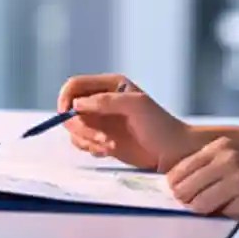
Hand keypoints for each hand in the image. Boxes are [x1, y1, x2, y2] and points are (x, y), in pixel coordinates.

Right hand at [57, 74, 199, 170]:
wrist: (172, 151)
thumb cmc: (160, 125)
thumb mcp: (135, 106)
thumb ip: (105, 101)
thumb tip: (77, 104)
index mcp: (109, 86)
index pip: (75, 85)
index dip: (66, 98)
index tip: (67, 115)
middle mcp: (102, 101)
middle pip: (71, 110)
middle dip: (81, 127)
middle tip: (100, 139)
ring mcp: (101, 121)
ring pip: (75, 129)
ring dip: (87, 140)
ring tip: (110, 146)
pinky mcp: (102, 138)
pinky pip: (82, 142)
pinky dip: (91, 148)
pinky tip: (109, 150)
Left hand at [166, 136, 238, 228]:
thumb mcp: (238, 163)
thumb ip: (209, 171)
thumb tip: (174, 190)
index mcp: (223, 146)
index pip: (179, 170)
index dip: (176, 189)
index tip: (184, 199)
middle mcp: (230, 158)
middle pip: (184, 188)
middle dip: (189, 203)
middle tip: (208, 207)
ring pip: (199, 204)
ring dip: (207, 212)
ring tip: (227, 207)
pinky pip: (223, 215)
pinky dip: (227, 218)